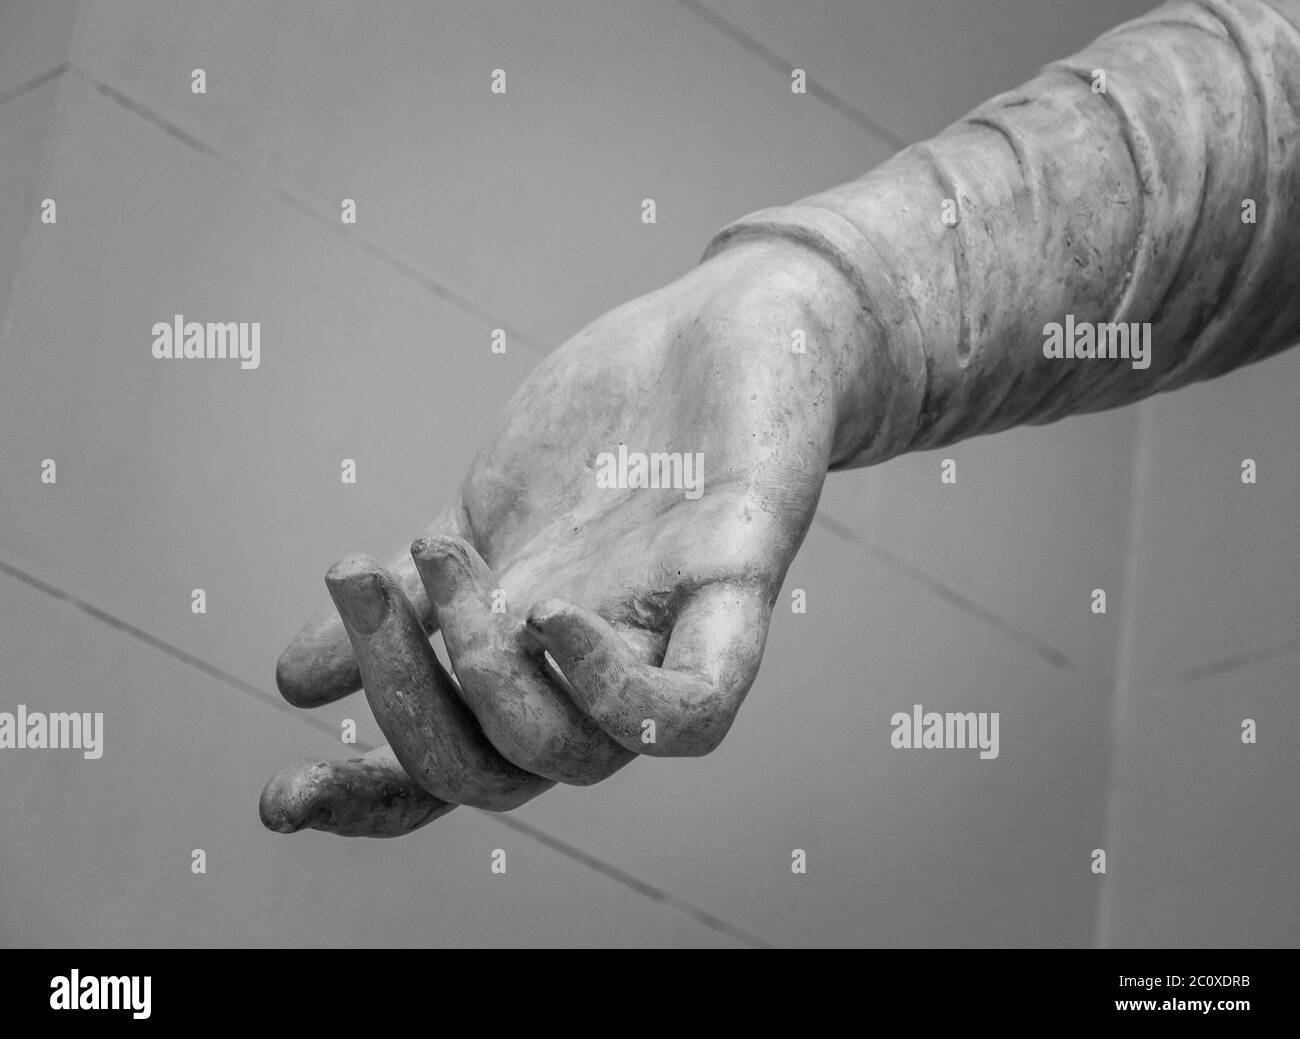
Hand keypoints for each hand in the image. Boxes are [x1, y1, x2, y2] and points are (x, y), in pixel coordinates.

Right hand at [260, 238, 863, 835]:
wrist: (718, 323)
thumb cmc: (605, 427)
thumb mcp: (483, 514)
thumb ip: (413, 598)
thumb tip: (297, 685)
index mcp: (525, 658)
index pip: (444, 771)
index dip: (364, 803)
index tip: (277, 801)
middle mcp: (592, 671)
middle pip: (490, 774)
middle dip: (402, 698)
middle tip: (362, 576)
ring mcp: (665, 635)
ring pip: (572, 754)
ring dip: (481, 674)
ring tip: (450, 560)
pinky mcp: (740, 585)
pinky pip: (694, 711)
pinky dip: (618, 698)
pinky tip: (553, 620)